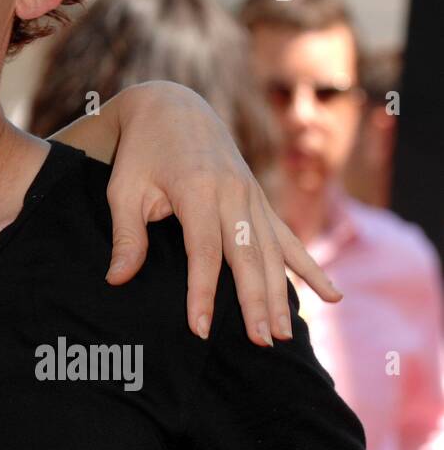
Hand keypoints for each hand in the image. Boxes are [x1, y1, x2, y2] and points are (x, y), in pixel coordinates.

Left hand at [103, 81, 340, 344]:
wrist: (173, 107)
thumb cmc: (142, 152)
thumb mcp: (123, 188)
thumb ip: (126, 234)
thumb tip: (117, 279)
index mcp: (197, 190)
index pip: (204, 252)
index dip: (202, 292)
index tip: (200, 329)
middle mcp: (232, 193)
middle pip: (248, 256)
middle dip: (256, 301)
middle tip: (261, 342)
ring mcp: (251, 195)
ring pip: (272, 251)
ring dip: (281, 293)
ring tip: (284, 333)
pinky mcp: (259, 199)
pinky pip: (287, 237)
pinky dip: (308, 267)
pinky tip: (332, 297)